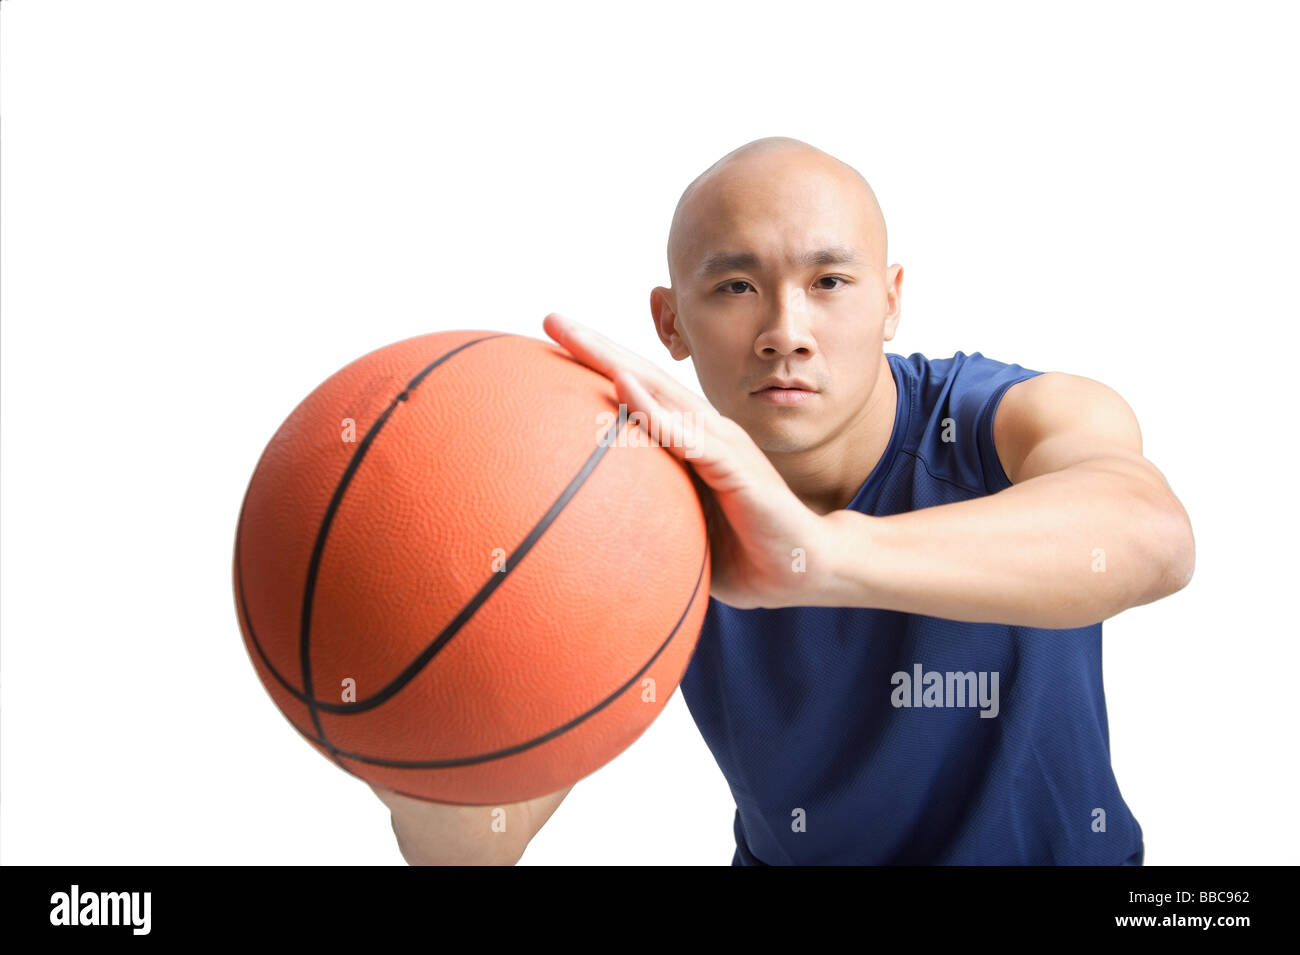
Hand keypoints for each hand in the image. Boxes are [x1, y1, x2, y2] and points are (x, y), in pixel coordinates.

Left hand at [542, 312, 834, 608]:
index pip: (636, 393)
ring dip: (617, 362)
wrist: (802, 569)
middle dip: (595, 345)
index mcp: (688, 442)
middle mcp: (703, 430)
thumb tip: (587, 534)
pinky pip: (688, 435)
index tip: (550, 343)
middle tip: (550, 319)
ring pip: (661, 392)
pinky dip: (655, 411)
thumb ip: (643, 518)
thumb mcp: (680, 531)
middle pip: (642, 377)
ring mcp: (721, 443)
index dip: (596, 366)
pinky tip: (624, 387)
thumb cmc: (741, 553)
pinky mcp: (735, 465)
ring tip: (577, 337)